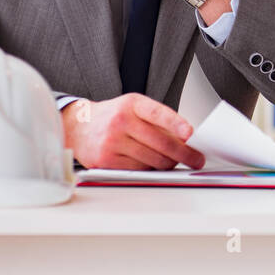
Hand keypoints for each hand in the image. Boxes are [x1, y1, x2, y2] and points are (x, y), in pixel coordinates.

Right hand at [61, 93, 206, 169]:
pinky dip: (150, 170)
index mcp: (131, 104)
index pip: (158, 113)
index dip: (176, 124)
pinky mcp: (106, 161)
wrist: (78, 127)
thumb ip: (157, 120)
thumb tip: (184, 140)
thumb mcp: (133, 108)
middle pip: (160, 143)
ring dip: (168, 164)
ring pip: (152, 160)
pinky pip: (138, 170)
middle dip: (183, 154)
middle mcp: (120, 121)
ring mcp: (112, 142)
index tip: (190, 134)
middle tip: (196, 159)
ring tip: (174, 161)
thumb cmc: (112, 117)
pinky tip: (153, 165)